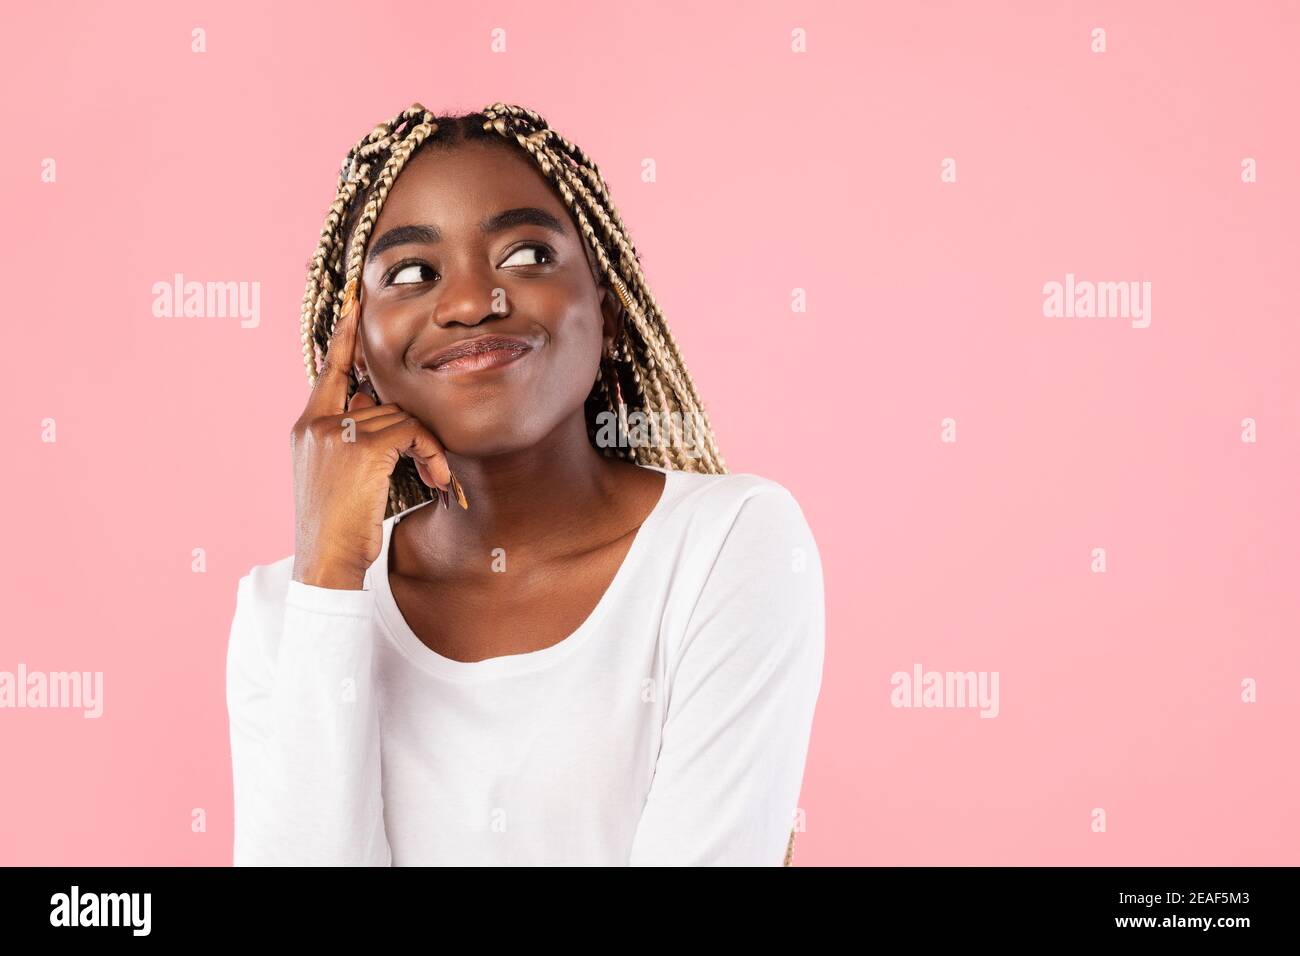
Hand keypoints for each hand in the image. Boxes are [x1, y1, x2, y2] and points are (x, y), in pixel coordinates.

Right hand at [289, 281, 450, 589]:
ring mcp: (335, 433)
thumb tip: (384, 411)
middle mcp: (315, 424)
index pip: (330, 371)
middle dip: (414, 432)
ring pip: (402, 417)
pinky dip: (431, 454)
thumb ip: (353, 438)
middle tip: (433, 465)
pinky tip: (434, 480)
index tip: (354, 300)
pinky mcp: (359, 448)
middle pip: (382, 400)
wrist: (326, 564)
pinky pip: (412, 432)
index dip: (344, 337)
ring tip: (433, 480)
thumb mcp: (338, 476)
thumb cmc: (339, 528)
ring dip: (427, 449)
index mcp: (306, 427)